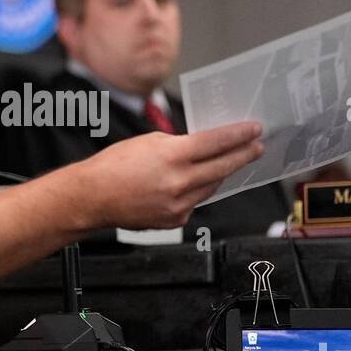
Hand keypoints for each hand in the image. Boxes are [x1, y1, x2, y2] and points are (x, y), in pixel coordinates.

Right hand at [76, 121, 264, 229]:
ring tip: (229, 162)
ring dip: (220, 173)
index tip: (254, 130)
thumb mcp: (149, 142)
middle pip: (222, 167)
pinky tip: (192, 183)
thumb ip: (179, 145)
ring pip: (211, 186)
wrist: (93, 197)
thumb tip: (202, 147)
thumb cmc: (113, 166)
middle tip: (257, 148)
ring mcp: (178, 204)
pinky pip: (195, 202)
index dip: (238, 135)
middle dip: (242, 155)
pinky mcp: (174, 220)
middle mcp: (178, 182)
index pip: (215, 143)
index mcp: (171, 156)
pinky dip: (197, 191)